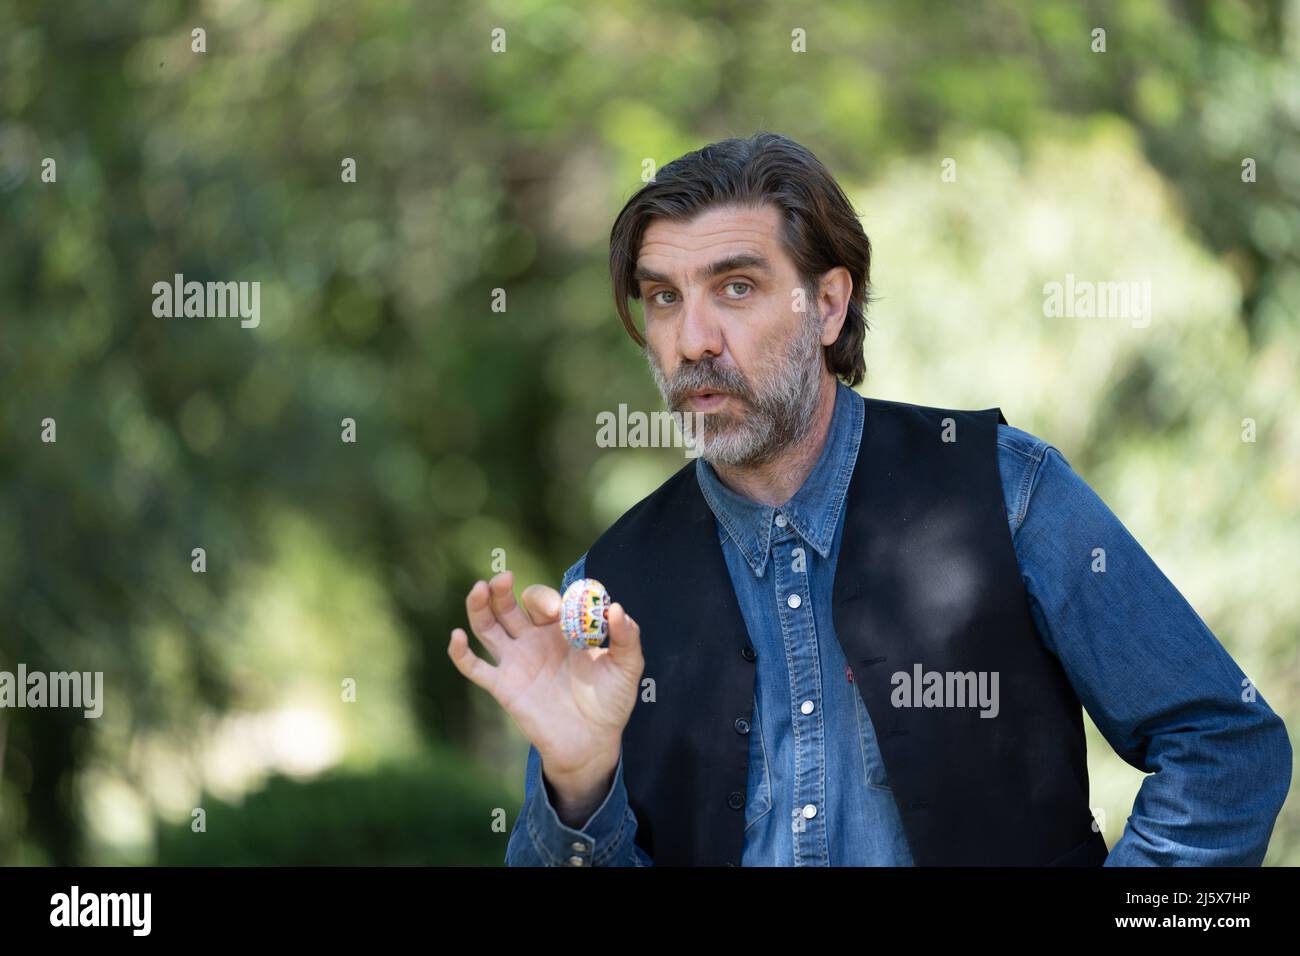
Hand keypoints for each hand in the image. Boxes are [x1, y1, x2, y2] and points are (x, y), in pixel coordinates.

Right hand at [447, 571, 643, 786]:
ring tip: (479, 588)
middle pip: (509, 606)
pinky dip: (460, 652)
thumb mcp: (627, 667)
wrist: (594, 742)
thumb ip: (627, 637)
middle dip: (504, 590)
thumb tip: (617, 609)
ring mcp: (516, 662)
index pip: (544, 601)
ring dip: (479, 606)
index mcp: (561, 629)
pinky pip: (474, 667)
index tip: (558, 611)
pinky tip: (456, 636)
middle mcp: (533, 640)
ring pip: (487, 627)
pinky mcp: (503, 686)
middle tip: (504, 578)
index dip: (547, 600)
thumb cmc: (611, 701)